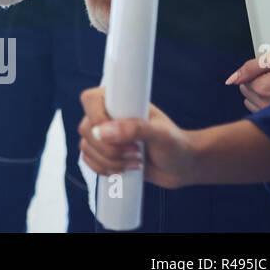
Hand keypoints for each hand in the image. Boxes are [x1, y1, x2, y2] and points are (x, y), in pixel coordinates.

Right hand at [78, 86, 198, 189]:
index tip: (118, 135)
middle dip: (109, 148)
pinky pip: (89, 161)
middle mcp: (107, 115)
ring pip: (86, 148)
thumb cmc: (176, 144)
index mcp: (118, 101)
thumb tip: (102, 132)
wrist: (182, 165)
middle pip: (86, 129)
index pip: (90, 100)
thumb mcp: (160, 134)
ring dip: (110, 161)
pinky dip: (104, 169)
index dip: (97, 118)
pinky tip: (125, 168)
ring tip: (136, 162)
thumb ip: (133, 129)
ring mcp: (104, 135)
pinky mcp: (103, 152)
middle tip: (136, 151)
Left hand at [226, 50, 269, 111]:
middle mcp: (267, 105)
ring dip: (260, 94)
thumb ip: (253, 66)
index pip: (243, 81)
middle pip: (246, 92)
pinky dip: (264, 104)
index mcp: (264, 88)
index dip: (256, 74)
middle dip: (257, 83)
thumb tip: (233, 78)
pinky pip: (259, 112)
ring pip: (252, 102)